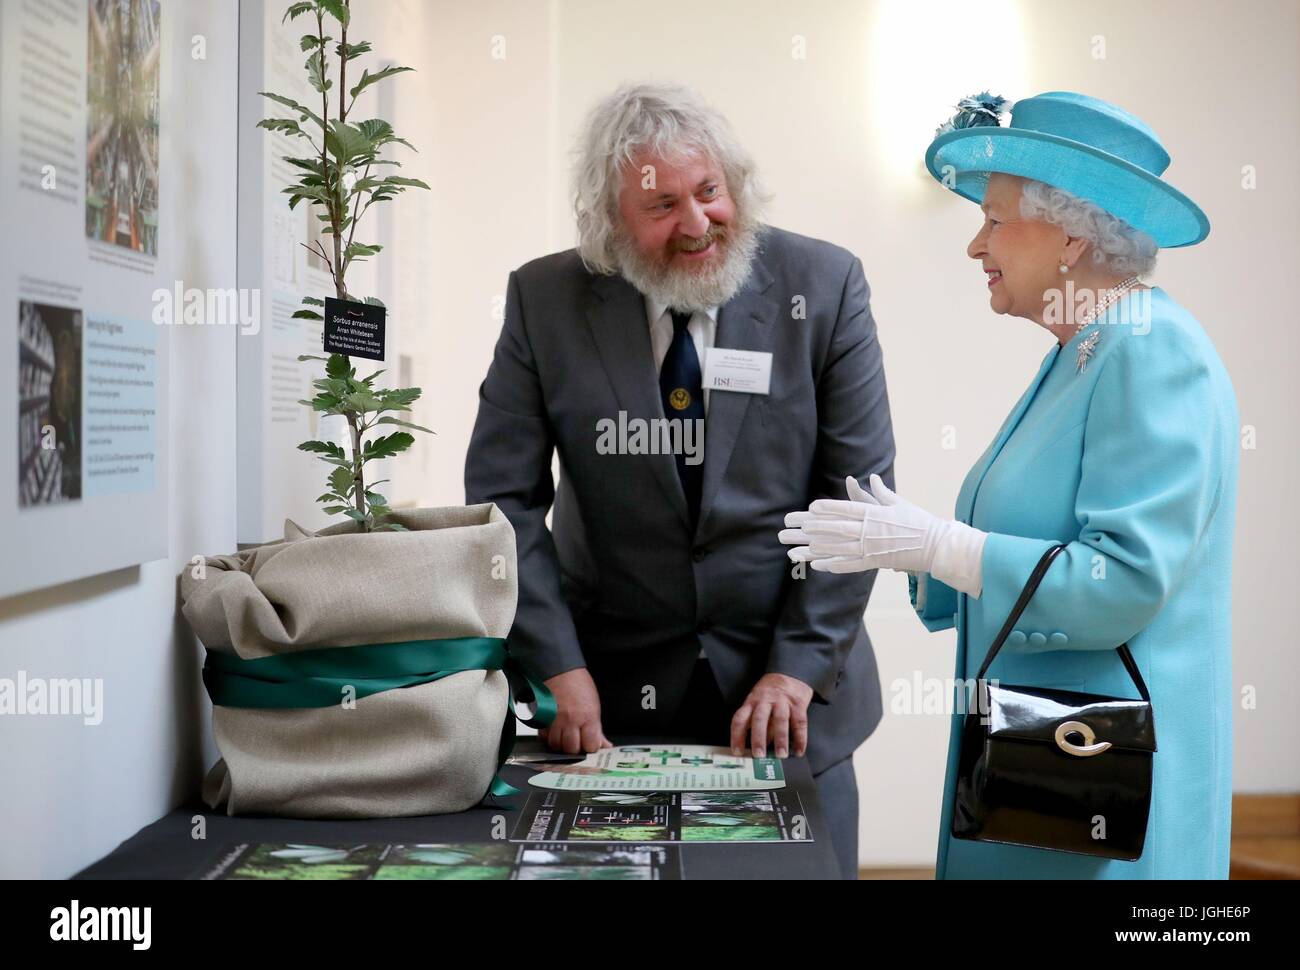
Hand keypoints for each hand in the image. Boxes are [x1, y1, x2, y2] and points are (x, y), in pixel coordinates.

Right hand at [538, 667, 612, 753]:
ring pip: (556, 746)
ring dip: (561, 744)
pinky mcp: (542, 719)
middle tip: (578, 739)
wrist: (559, 670)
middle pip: (572, 750)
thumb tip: (604, 744)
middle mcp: (570, 720)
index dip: (591, 746)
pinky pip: (544, 738)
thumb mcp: (594, 706)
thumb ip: (597, 729)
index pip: (591, 746)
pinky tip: (555, 731)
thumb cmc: (578, 684)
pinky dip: (549, 738)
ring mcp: (554, 721)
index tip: (590, 742)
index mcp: (587, 717)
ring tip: (566, 736)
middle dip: (575, 748)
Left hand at [730, 673, 813, 758]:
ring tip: (781, 754)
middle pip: (759, 720)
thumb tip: (760, 746)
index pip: (740, 719)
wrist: (790, 672)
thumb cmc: (772, 691)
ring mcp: (782, 702)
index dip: (737, 736)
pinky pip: (799, 722)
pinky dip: (800, 738)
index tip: (737, 751)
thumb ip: (758, 722)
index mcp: (752, 701)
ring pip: (780, 721)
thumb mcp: (759, 702)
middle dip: (758, 739)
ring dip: (780, 739)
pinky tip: (799, 750)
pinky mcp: (798, 704)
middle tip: (758, 755)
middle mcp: (765, 701)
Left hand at [779, 474, 984, 584]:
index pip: (844, 509)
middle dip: (808, 529)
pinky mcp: (873, 562)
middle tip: (788, 529)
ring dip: (812, 549)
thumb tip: (870, 477)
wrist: (936, 545)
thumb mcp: (899, 502)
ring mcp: (870, 548)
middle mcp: (868, 530)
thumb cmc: (918, 521)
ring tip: (793, 550)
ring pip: (836, 548)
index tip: (809, 508)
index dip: (826, 509)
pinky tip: (816, 565)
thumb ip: (881, 492)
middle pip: (833, 529)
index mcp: (873, 513)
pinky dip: (831, 565)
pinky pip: (848, 565)